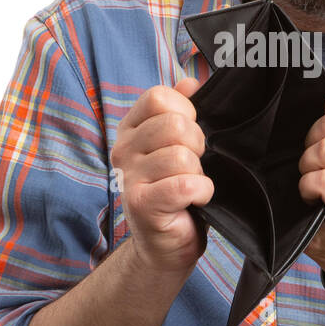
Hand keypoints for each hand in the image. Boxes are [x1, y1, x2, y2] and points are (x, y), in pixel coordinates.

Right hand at [110, 78, 212, 275]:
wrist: (166, 244)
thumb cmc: (176, 191)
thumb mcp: (179, 145)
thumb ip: (182, 111)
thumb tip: (190, 81)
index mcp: (131, 128)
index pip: (159, 97)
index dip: (186, 113)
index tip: (188, 137)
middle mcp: (123, 149)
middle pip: (174, 125)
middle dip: (197, 145)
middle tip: (193, 166)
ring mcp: (129, 177)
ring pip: (182, 156)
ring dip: (198, 172)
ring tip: (189, 185)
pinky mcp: (141, 204)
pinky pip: (186, 183)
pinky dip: (201, 192)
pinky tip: (193, 200)